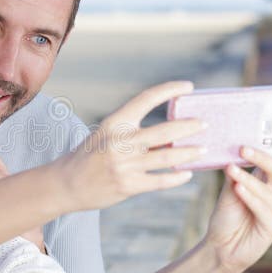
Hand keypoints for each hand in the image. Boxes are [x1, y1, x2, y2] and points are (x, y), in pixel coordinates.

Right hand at [58, 81, 205, 211]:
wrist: (66, 183)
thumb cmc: (90, 156)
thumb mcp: (105, 133)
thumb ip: (131, 130)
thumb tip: (170, 132)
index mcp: (114, 122)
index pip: (146, 99)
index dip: (169, 90)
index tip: (189, 86)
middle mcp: (120, 141)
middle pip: (165, 130)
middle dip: (189, 126)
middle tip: (205, 124)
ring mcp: (124, 164)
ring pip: (168, 156)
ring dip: (190, 153)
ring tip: (204, 150)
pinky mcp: (128, 185)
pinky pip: (160, 180)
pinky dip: (177, 177)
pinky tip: (187, 174)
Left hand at [205, 101, 271, 272]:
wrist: (219, 247)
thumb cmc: (226, 216)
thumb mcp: (228, 186)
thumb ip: (234, 167)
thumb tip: (230, 142)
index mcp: (266, 179)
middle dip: (263, 156)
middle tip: (243, 146)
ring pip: (269, 189)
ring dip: (249, 178)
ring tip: (232, 170)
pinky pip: (264, 209)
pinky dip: (250, 197)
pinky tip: (239, 190)